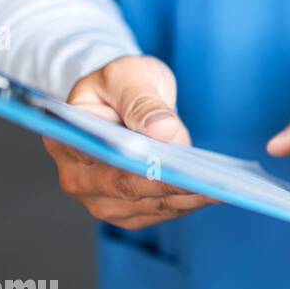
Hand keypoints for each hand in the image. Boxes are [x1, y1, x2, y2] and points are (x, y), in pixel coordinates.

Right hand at [42, 55, 214, 229]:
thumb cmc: (120, 83)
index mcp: (66, 140)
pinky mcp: (125, 210)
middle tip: (214, 185)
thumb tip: (163, 131)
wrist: (121, 97)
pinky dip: (187, 204)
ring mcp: (99, 199)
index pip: (103, 159)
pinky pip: (159, 213)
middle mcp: (76, 177)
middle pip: (128, 190)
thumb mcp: (127, 76)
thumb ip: (141, 101)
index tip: (177, 168)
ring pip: (148, 207)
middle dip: (173, 187)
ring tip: (223, 189)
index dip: (141, 167)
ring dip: (186, 200)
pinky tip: (215, 193)